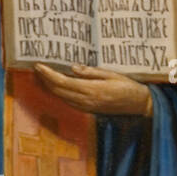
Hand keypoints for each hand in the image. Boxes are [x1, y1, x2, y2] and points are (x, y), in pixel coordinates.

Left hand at [34, 63, 151, 115]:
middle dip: (45, 80)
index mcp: (91, 90)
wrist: (139, 105)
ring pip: (61, 97)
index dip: (48, 74)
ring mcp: (86, 107)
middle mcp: (86, 101)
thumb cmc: (128, 87)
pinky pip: (69, 102)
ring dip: (51, 87)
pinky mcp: (88, 110)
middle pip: (58, 91)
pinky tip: (58, 86)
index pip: (62, 82)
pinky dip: (60, 93)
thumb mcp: (111, 75)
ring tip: (44, 74)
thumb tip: (72, 68)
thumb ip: (91, 73)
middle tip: (38, 67)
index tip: (39, 65)